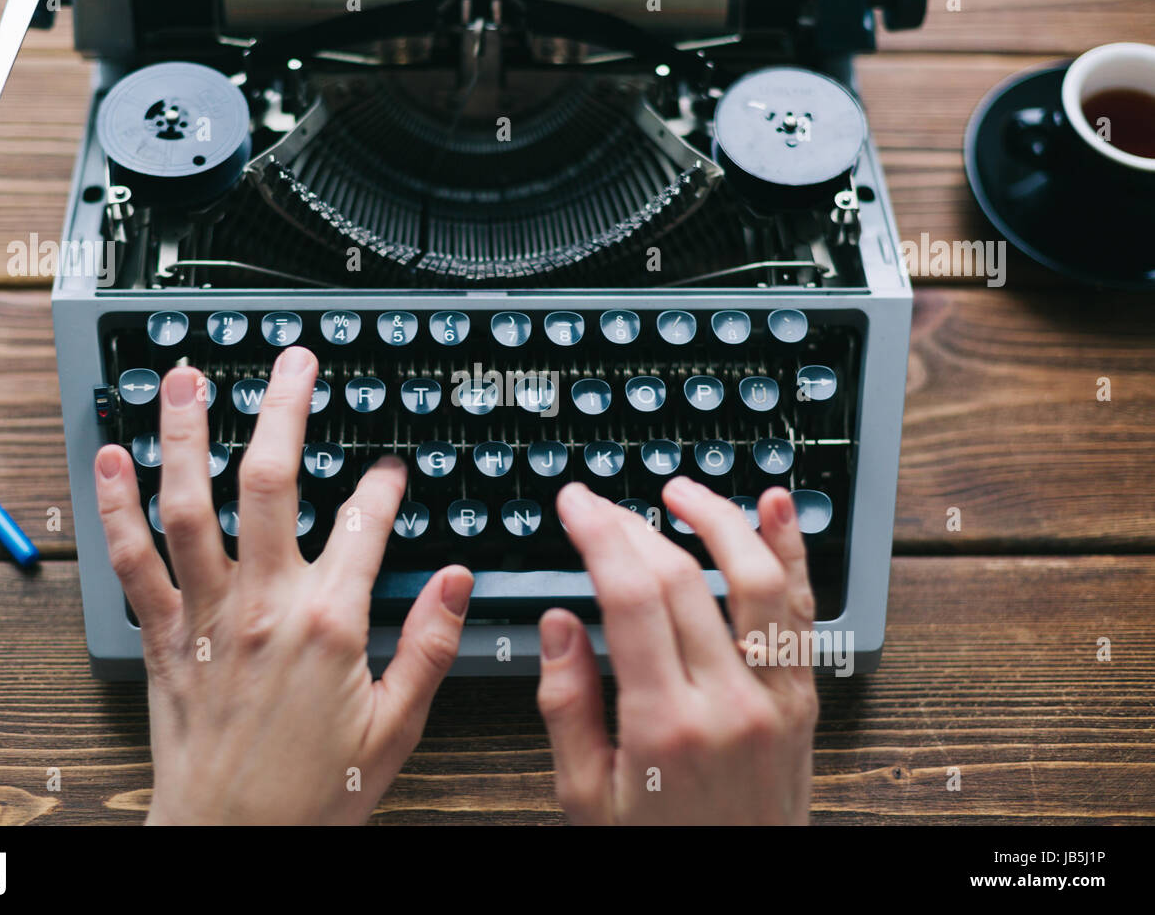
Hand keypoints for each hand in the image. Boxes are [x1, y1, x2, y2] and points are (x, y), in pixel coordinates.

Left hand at [93, 347, 473, 823]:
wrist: (232, 844)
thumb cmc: (314, 795)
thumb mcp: (398, 727)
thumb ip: (430, 646)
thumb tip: (454, 579)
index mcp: (330, 623)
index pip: (366, 521)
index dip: (383, 483)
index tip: (390, 466)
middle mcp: (264, 605)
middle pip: (271, 483)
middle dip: (283, 410)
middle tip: (291, 360)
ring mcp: (207, 616)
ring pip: (189, 506)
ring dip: (185, 435)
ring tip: (185, 377)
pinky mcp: (165, 638)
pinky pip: (134, 562)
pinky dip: (117, 509)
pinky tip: (112, 460)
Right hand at [537, 479, 817, 823]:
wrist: (737, 898)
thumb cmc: (657, 853)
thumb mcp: (586, 798)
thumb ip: (568, 706)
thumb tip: (559, 625)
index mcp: (666, 724)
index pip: (632, 598)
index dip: (601, 536)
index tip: (578, 505)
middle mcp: (729, 702)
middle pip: (684, 578)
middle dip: (634, 526)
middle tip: (601, 504)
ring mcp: (776, 698)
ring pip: (756, 579)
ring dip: (718, 520)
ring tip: (680, 490)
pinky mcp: (803, 701)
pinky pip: (802, 612)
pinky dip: (790, 552)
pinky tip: (773, 508)